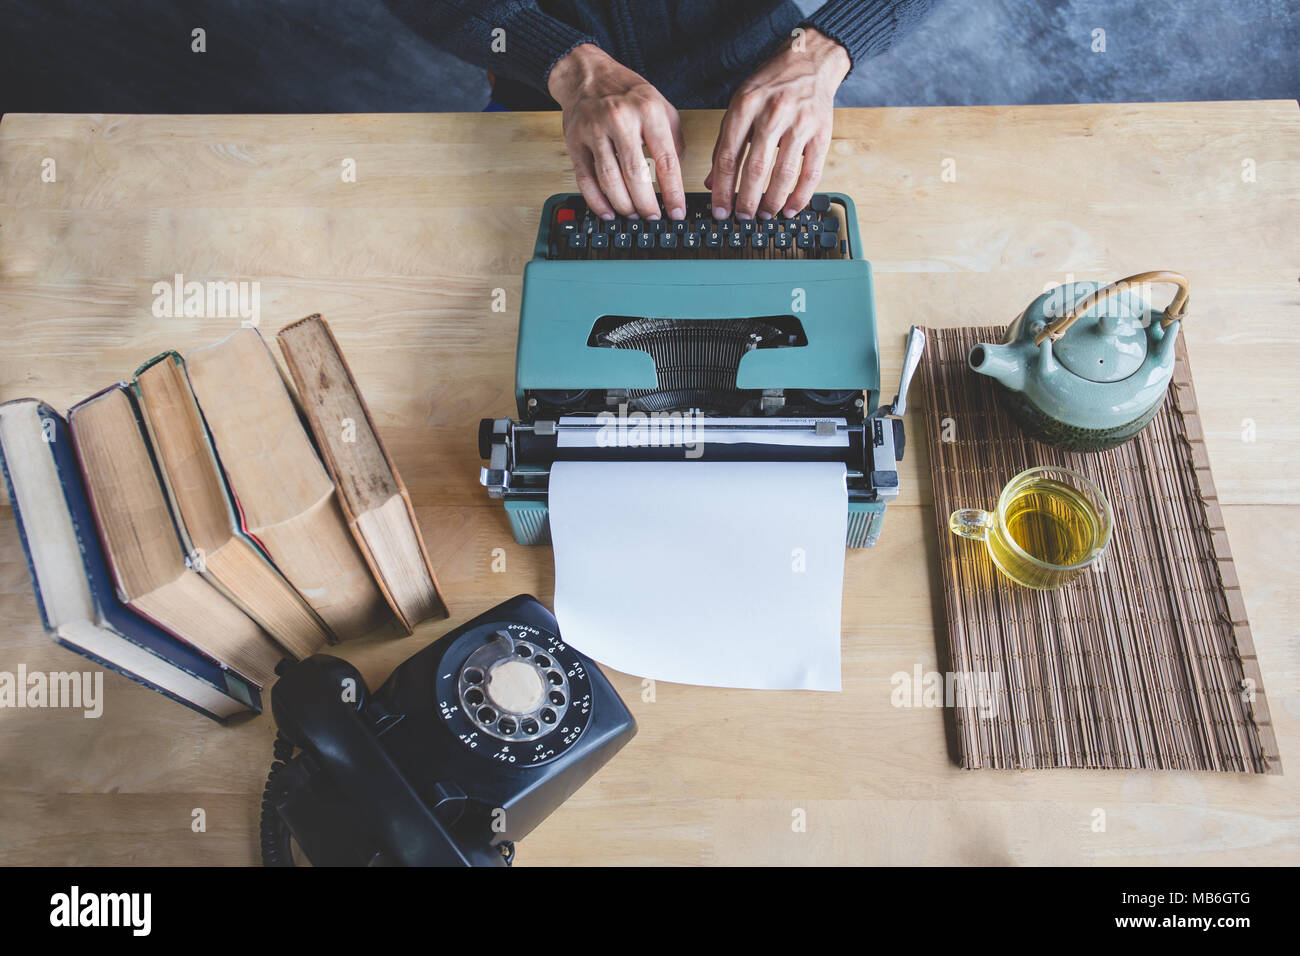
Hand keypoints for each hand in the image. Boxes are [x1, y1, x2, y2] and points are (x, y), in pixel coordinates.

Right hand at [547, 43, 685, 220]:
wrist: (587, 74)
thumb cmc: (627, 93)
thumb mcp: (661, 106)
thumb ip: (673, 139)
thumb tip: (676, 177)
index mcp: (648, 110)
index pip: (665, 160)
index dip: (673, 192)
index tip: (677, 211)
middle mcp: (619, 119)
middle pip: (635, 174)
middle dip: (646, 204)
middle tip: (653, 218)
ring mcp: (594, 131)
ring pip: (609, 180)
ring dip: (623, 205)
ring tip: (633, 216)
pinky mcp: (575, 142)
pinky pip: (585, 179)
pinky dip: (597, 202)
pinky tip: (608, 212)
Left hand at [706, 28, 849, 219]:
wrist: (809, 60)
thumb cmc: (771, 86)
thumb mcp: (740, 105)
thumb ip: (725, 144)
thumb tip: (712, 183)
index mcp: (745, 106)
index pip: (729, 156)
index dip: (722, 189)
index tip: (719, 211)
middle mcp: (772, 113)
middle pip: (755, 168)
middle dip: (746, 201)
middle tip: (741, 219)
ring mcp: (799, 123)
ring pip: (784, 173)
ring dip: (772, 201)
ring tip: (764, 216)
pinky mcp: (821, 132)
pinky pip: (812, 171)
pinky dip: (800, 195)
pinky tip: (790, 209)